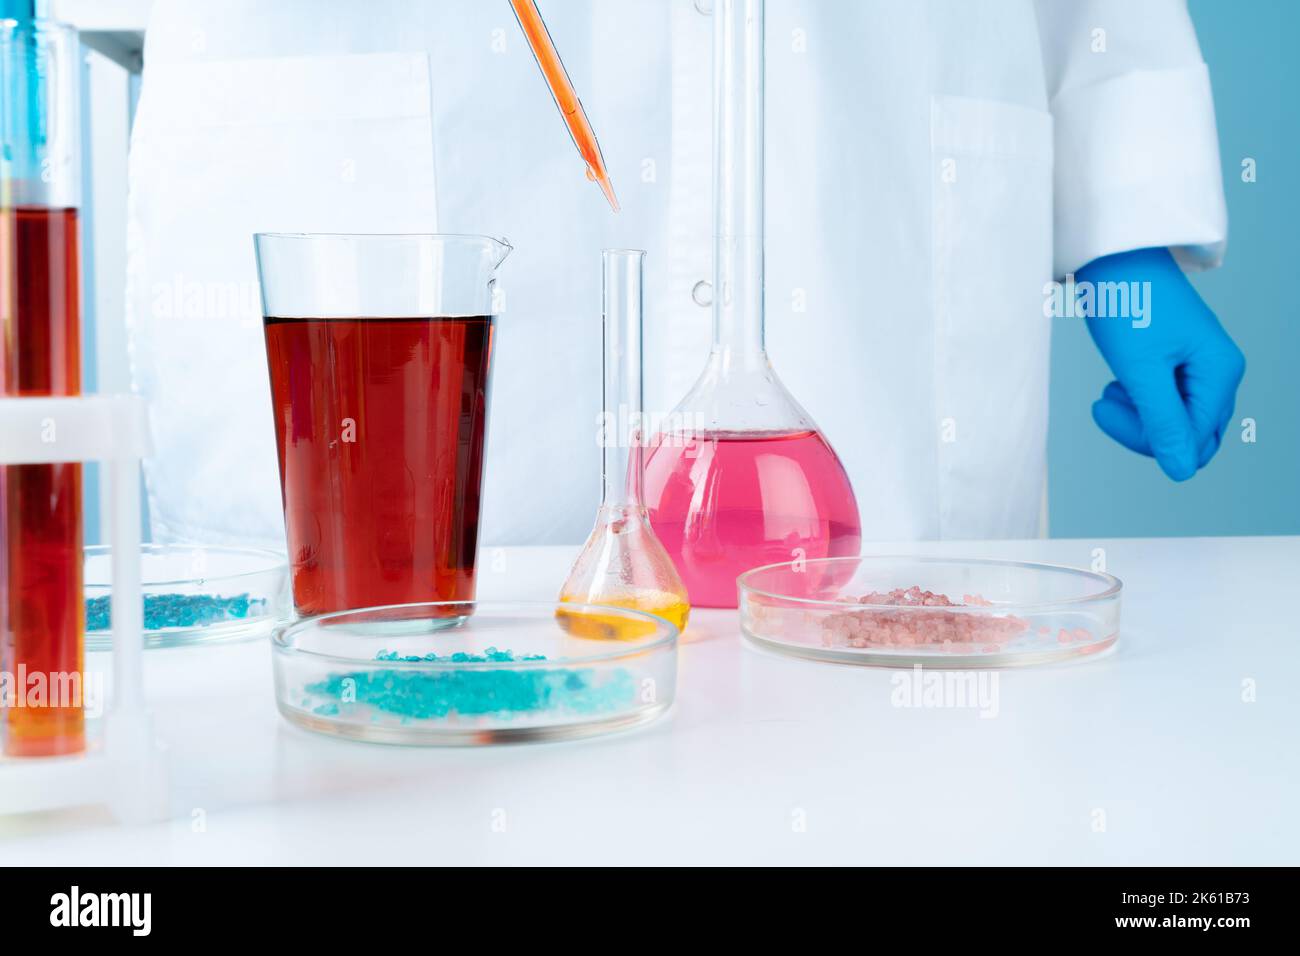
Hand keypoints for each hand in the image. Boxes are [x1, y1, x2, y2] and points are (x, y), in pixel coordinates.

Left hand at [1078, 247, 1244, 480]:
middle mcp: (1220, 372)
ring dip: (1138, 416)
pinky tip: (1116, 386)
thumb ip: (1163, 421)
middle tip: (1103, 403)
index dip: (1148, 440)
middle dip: (1145, 431)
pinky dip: (1138, 402)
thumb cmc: (1128, 304)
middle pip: (1190, 437)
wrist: (1113, 256)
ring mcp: (1201, 368)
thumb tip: (1182, 471)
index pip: (1194, 441)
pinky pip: (1165, 403)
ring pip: (1175, 422)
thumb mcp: (1141, 369)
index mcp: (1221, 373)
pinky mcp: (1179, 363)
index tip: (1101, 409)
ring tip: (1107, 391)